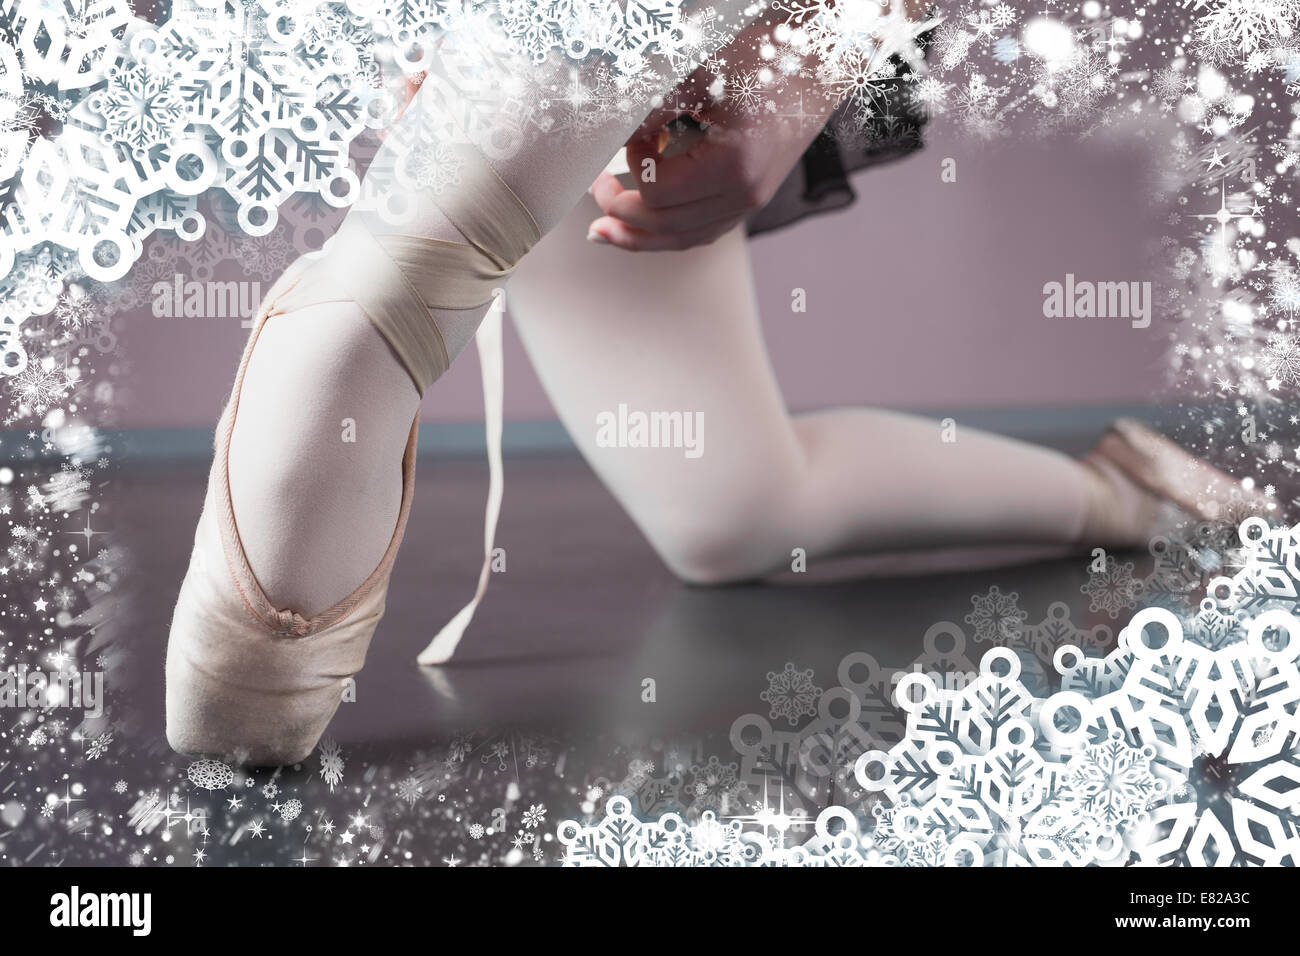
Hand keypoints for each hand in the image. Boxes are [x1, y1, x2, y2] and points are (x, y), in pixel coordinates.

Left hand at [587, 59, 835, 251]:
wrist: (820, 60)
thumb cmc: (767, 57)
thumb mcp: (701, 72)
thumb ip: (652, 104)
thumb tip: (605, 129)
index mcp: (734, 166)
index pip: (658, 191)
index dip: (631, 165)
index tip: (631, 137)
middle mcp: (745, 194)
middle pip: (667, 227)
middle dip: (621, 213)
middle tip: (596, 190)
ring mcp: (750, 201)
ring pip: (684, 239)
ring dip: (639, 238)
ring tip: (604, 234)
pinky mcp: (750, 198)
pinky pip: (703, 231)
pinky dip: (668, 234)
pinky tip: (645, 230)